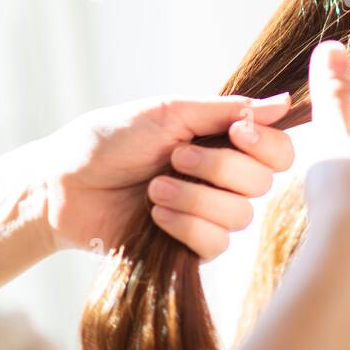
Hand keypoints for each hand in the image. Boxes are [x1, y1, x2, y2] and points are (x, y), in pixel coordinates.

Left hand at [43, 95, 293, 260]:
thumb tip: (284, 101)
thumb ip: (227, 110)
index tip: (237, 133)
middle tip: (175, 158)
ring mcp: (210, 215)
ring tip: (154, 189)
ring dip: (194, 199)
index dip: (268, 145)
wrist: (65, 185)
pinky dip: (185, 226)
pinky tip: (155, 216)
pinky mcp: (192, 248)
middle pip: (264, 183)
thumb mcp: (169, 113)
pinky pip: (216, 244)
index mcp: (224, 142)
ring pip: (241, 216)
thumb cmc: (111, 140)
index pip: (280, 151)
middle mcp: (225, 179)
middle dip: (219, 168)